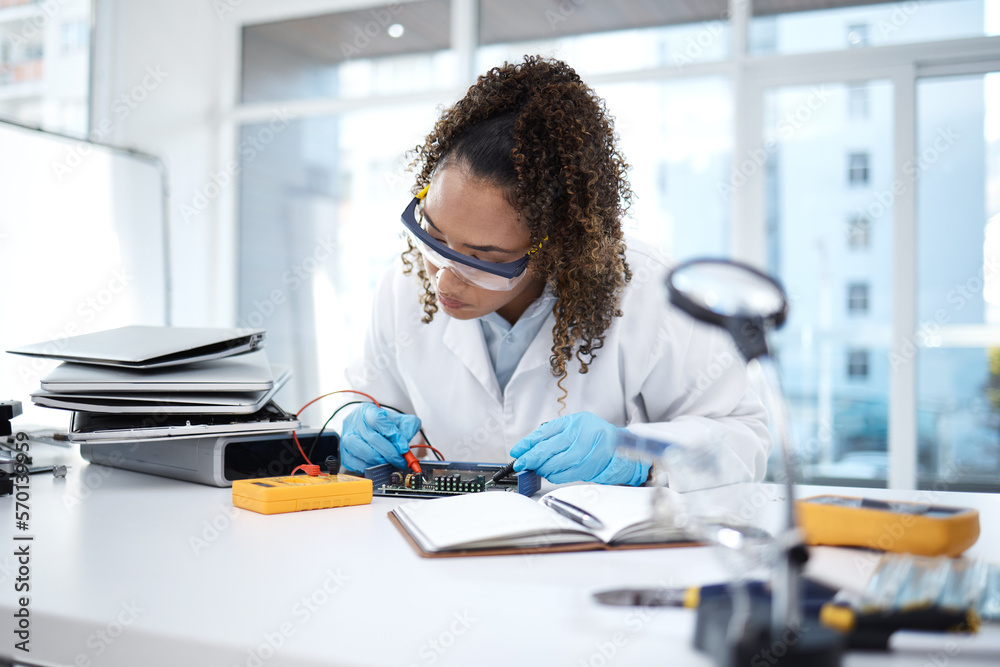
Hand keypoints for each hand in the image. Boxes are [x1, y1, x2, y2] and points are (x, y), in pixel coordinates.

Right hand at [340, 403, 421, 471]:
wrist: (368, 429)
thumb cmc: (384, 425)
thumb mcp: (399, 420)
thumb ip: (408, 427)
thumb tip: (404, 445)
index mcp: (367, 410)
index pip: (378, 420)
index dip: (393, 434)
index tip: (404, 447)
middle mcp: (354, 423)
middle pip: (372, 438)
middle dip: (390, 452)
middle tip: (400, 460)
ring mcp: (346, 438)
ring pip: (362, 451)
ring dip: (380, 461)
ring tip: (390, 463)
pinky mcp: (344, 454)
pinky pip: (355, 464)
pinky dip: (370, 467)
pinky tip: (379, 466)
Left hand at [510, 412, 648, 485]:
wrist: (624, 450)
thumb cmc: (598, 439)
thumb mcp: (576, 430)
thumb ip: (557, 437)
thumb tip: (531, 449)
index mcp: (575, 422)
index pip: (545, 432)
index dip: (528, 443)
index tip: (517, 451)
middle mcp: (581, 432)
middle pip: (548, 447)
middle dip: (531, 458)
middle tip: (520, 464)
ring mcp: (588, 449)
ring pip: (557, 462)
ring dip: (543, 468)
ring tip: (536, 470)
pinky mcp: (593, 464)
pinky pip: (567, 473)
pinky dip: (556, 475)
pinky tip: (550, 474)